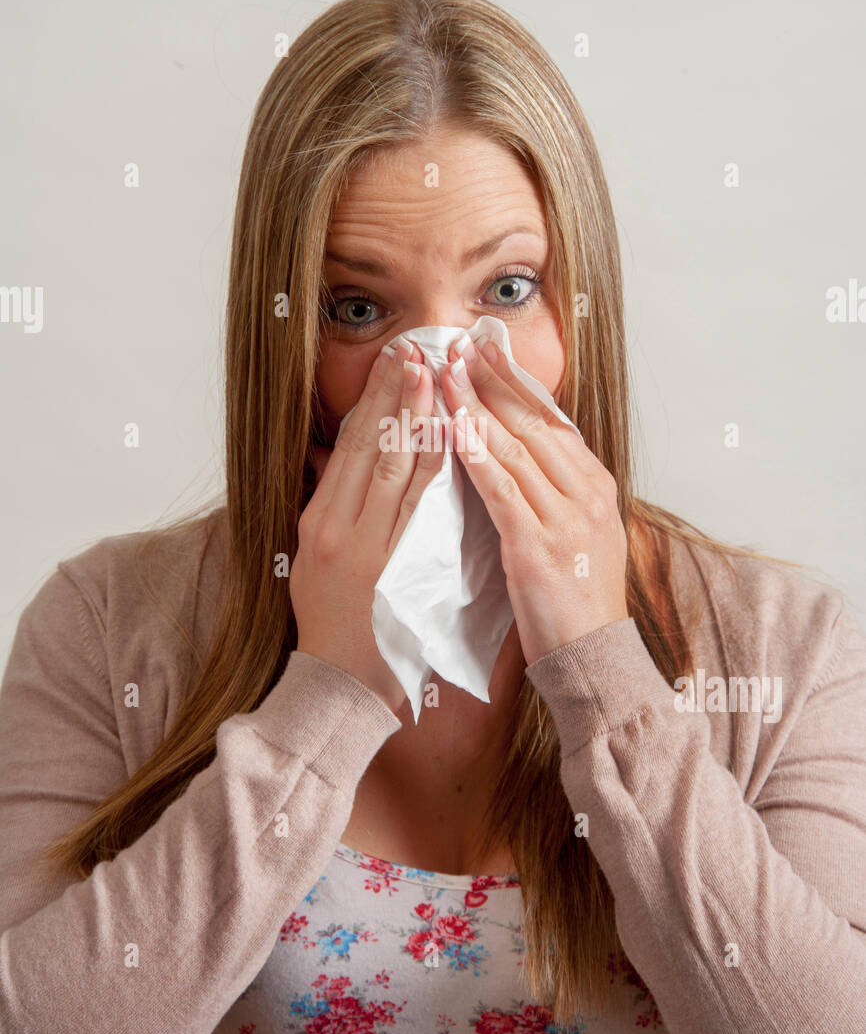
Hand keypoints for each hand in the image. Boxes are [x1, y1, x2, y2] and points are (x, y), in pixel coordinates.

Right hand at [291, 339, 443, 711]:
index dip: (372, 400)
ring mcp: (367, 547)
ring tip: (432, 375)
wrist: (337, 684)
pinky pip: (420, 507)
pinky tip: (450, 435)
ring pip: (394, 467)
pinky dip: (435, 466)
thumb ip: (333, 507)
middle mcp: (338, 527)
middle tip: (415, 349)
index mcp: (318, 520)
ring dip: (416, 417)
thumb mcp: (314, 557)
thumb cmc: (331, 622)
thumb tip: (342, 457)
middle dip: (394, 394)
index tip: (393, 361)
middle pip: (369, 446)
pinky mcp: (395, 568)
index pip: (347, 446)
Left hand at [438, 334, 628, 665]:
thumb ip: (555, 491)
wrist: (594, 658)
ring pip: (514, 446)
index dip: (515, 380)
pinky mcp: (539, 546)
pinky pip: (501, 489)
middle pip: (532, 421)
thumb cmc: (576, 600)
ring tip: (444, 373)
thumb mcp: (579, 532)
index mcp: (595, 485)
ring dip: (475, 405)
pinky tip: (452, 428)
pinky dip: (475, 454)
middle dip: (492, 379)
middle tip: (458, 345)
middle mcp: (585, 492)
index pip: (552, 418)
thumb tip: (521, 450)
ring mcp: (565, 518)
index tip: (485, 348)